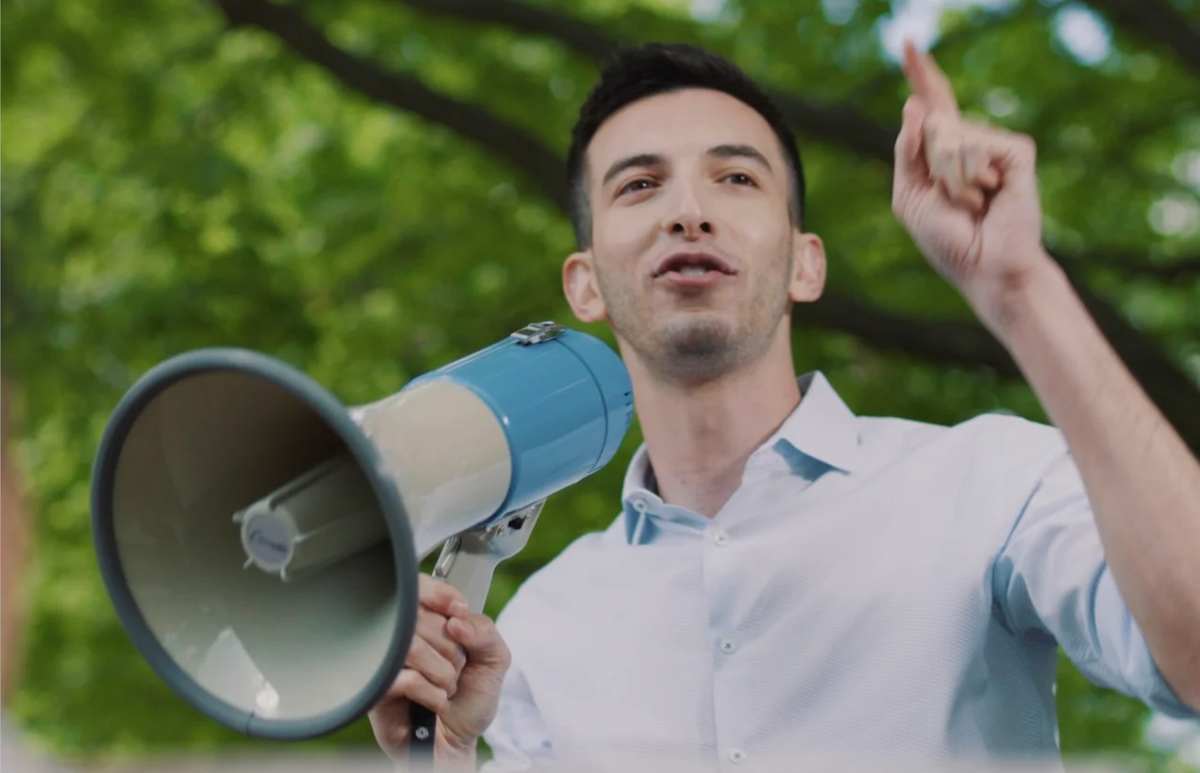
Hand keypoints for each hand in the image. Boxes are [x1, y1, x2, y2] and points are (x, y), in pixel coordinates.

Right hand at [368, 575, 510, 767]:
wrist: (457, 743)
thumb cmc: (469, 700)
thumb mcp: (493, 660)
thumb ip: (486, 632)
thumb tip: (459, 621)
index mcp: (428, 621)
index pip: (422, 587)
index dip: (443, 596)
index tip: (459, 613)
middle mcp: (402, 636)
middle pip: (420, 617)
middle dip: (451, 647)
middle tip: (457, 666)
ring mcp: (386, 661)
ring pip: (412, 646)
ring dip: (442, 671)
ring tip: (447, 686)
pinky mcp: (378, 689)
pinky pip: (406, 678)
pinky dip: (431, 692)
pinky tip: (435, 701)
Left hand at [892, 41, 1052, 320]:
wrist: (984, 266)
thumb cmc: (947, 239)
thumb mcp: (909, 197)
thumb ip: (906, 152)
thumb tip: (915, 105)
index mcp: (941, 152)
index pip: (930, 105)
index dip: (921, 75)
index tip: (908, 42)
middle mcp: (969, 141)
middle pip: (931, 123)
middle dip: (931, 167)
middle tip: (954, 201)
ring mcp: (994, 144)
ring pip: (949, 138)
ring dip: (951, 180)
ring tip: (972, 204)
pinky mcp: (1017, 151)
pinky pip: (975, 147)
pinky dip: (972, 179)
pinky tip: (990, 198)